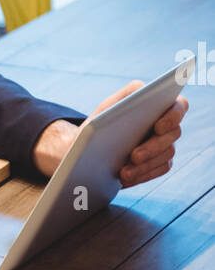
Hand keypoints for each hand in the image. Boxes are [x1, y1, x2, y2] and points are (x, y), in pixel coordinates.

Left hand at [32, 81, 188, 185]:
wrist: (90, 149)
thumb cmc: (100, 123)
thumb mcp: (107, 107)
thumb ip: (125, 97)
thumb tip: (141, 92)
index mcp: (158, 104)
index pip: (179, 105)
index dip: (173, 115)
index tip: (157, 126)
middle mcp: (166, 123)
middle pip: (174, 133)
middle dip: (153, 146)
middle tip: (134, 156)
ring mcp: (166, 143)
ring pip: (167, 153)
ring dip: (145, 164)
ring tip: (123, 172)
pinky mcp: (161, 162)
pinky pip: (160, 169)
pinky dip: (143, 174)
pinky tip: (127, 178)